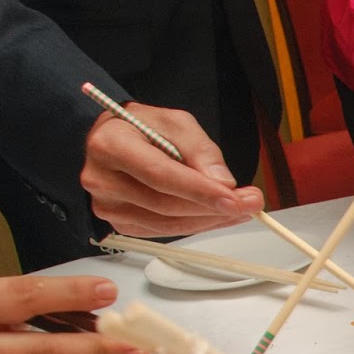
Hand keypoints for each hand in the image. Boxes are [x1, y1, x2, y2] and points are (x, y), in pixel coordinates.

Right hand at [82, 104, 263, 236]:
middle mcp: (102, 180)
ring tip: (242, 209)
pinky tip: (219, 216)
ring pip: (168, 224)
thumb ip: (200, 149)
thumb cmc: (145, 128)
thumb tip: (222, 182)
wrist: (117, 140)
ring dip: (210, 220)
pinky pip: (165, 232)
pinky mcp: (121, 224)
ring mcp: (109, 206)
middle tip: (251, 202)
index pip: (160, 175)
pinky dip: (197, 226)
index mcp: (110, 146)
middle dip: (213, 207)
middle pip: (166, 204)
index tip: (233, 198)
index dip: (199, 191)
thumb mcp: (176, 122)